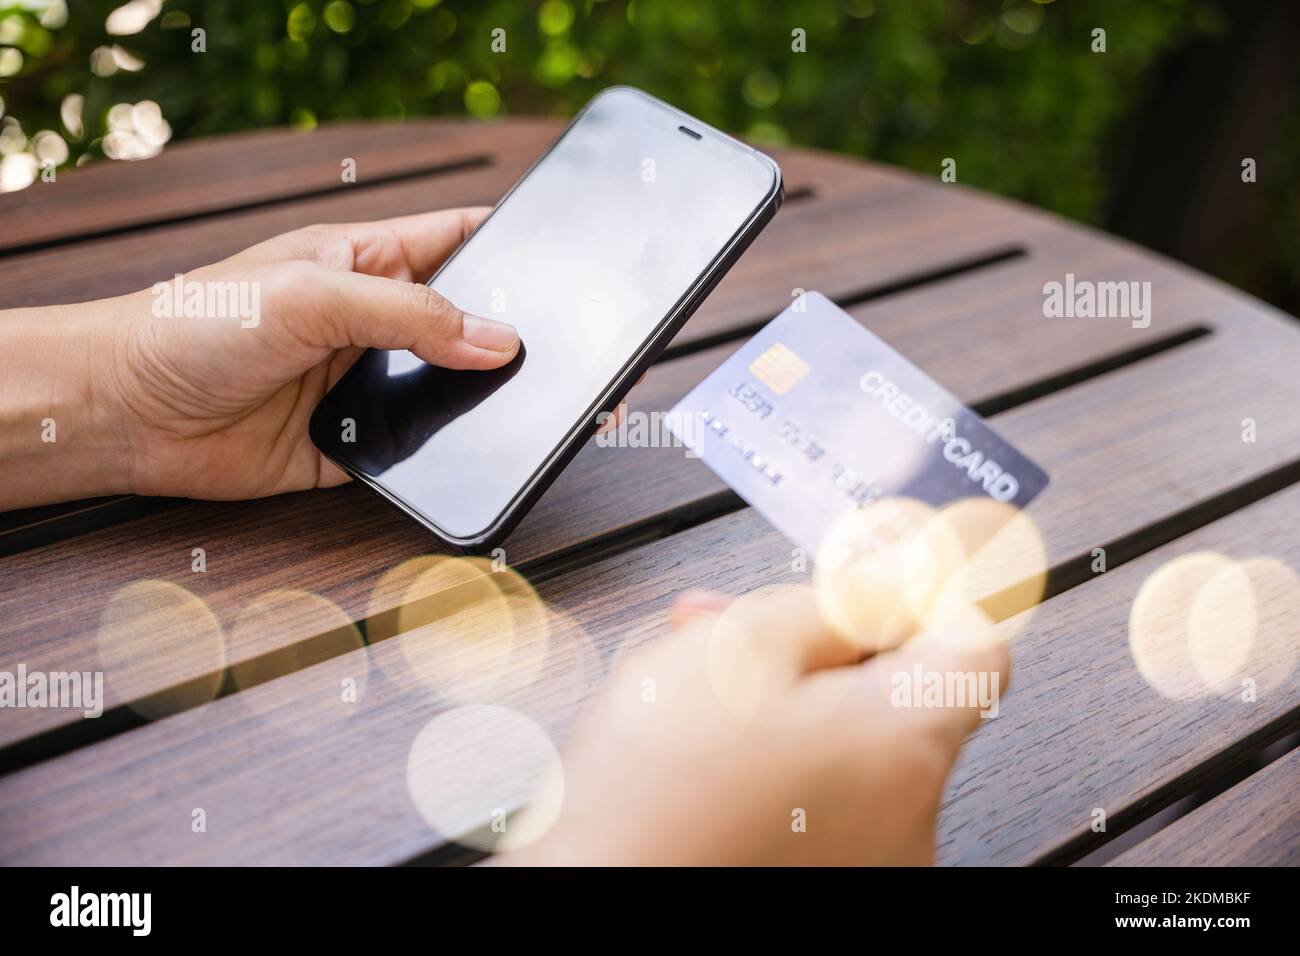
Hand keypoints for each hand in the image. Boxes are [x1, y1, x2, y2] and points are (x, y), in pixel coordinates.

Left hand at [98, 207, 526, 499]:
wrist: (126, 411)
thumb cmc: (199, 325)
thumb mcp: (312, 296)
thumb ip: (410, 314)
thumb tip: (499, 341)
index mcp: (367, 262)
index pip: (458, 240)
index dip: (512, 245)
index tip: (568, 261)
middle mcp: (373, 323)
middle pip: (467, 326)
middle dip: (514, 339)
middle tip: (572, 358)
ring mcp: (363, 386)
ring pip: (450, 396)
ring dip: (485, 405)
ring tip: (541, 414)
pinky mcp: (351, 449)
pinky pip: (414, 457)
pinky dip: (443, 461)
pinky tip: (472, 463)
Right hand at [505, 586, 1008, 865]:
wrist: (597, 889)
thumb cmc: (656, 793)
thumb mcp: (741, 646)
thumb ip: (839, 601)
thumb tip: (896, 574)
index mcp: (905, 741)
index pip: (976, 639)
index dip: (928, 591)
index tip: (881, 573)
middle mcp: (910, 812)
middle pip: (897, 689)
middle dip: (818, 642)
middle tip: (736, 624)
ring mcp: (874, 856)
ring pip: (849, 738)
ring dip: (784, 695)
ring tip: (692, 683)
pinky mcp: (830, 878)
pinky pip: (825, 792)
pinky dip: (776, 756)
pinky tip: (706, 743)